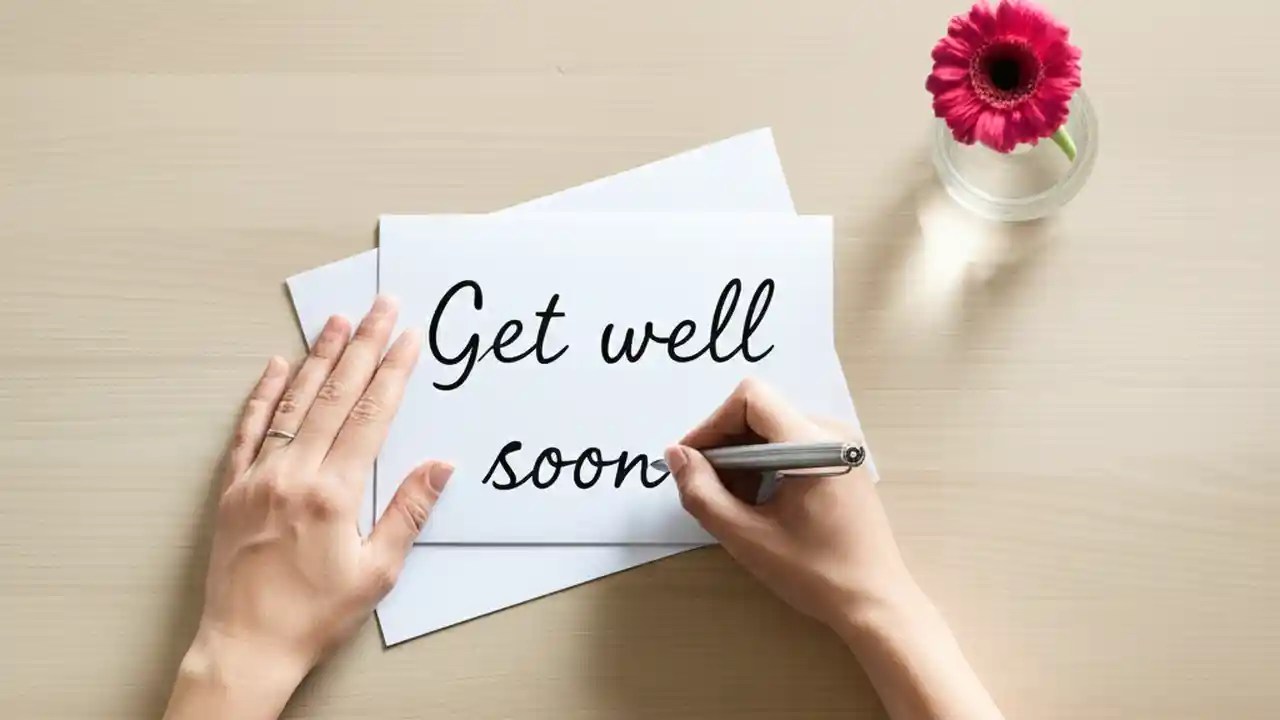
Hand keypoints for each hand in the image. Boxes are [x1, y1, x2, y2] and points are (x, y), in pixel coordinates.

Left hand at [166, 296, 451, 719]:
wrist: (245, 648)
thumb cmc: (313, 617)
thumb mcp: (377, 572)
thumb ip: (408, 512)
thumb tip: (440, 467)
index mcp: (333, 493)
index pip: (370, 416)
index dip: (392, 372)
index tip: (408, 339)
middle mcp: (293, 474)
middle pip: (334, 395)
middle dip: (363, 346)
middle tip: (380, 308)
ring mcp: (258, 477)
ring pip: (292, 402)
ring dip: (318, 357)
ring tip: (336, 321)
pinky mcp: (232, 489)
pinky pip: (249, 429)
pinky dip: (263, 394)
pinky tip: (276, 366)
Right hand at [664, 378, 916, 633]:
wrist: (875, 603)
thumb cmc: (817, 574)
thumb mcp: (747, 537)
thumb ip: (703, 494)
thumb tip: (676, 456)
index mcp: (812, 443)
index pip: (750, 398)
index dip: (712, 425)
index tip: (691, 462)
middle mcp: (832, 433)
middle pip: (760, 413)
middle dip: (726, 448)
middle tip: (710, 492)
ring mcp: (842, 447)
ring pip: (774, 430)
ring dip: (744, 461)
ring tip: (737, 506)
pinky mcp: (844, 463)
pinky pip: (793, 447)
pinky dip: (766, 468)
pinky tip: (762, 506)